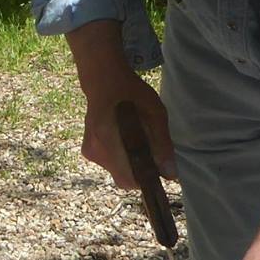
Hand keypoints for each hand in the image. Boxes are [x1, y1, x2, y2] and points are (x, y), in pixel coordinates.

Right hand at [69, 27, 174, 189]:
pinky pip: (111, 165)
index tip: (158, 169)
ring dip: (132, 163)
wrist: (103, 79)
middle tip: (151, 150)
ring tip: (139, 140)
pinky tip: (127, 138)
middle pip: (124, 177)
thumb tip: (171, 174)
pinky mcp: (88, 151)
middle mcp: (94, 150)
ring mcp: (89, 152)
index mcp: (107, 139)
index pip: (127, 179)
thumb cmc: (130, 92)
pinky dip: (123, 158)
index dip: (145, 180)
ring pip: (118, 172)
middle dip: (140, 170)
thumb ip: (162, 143)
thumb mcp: (154, 112)